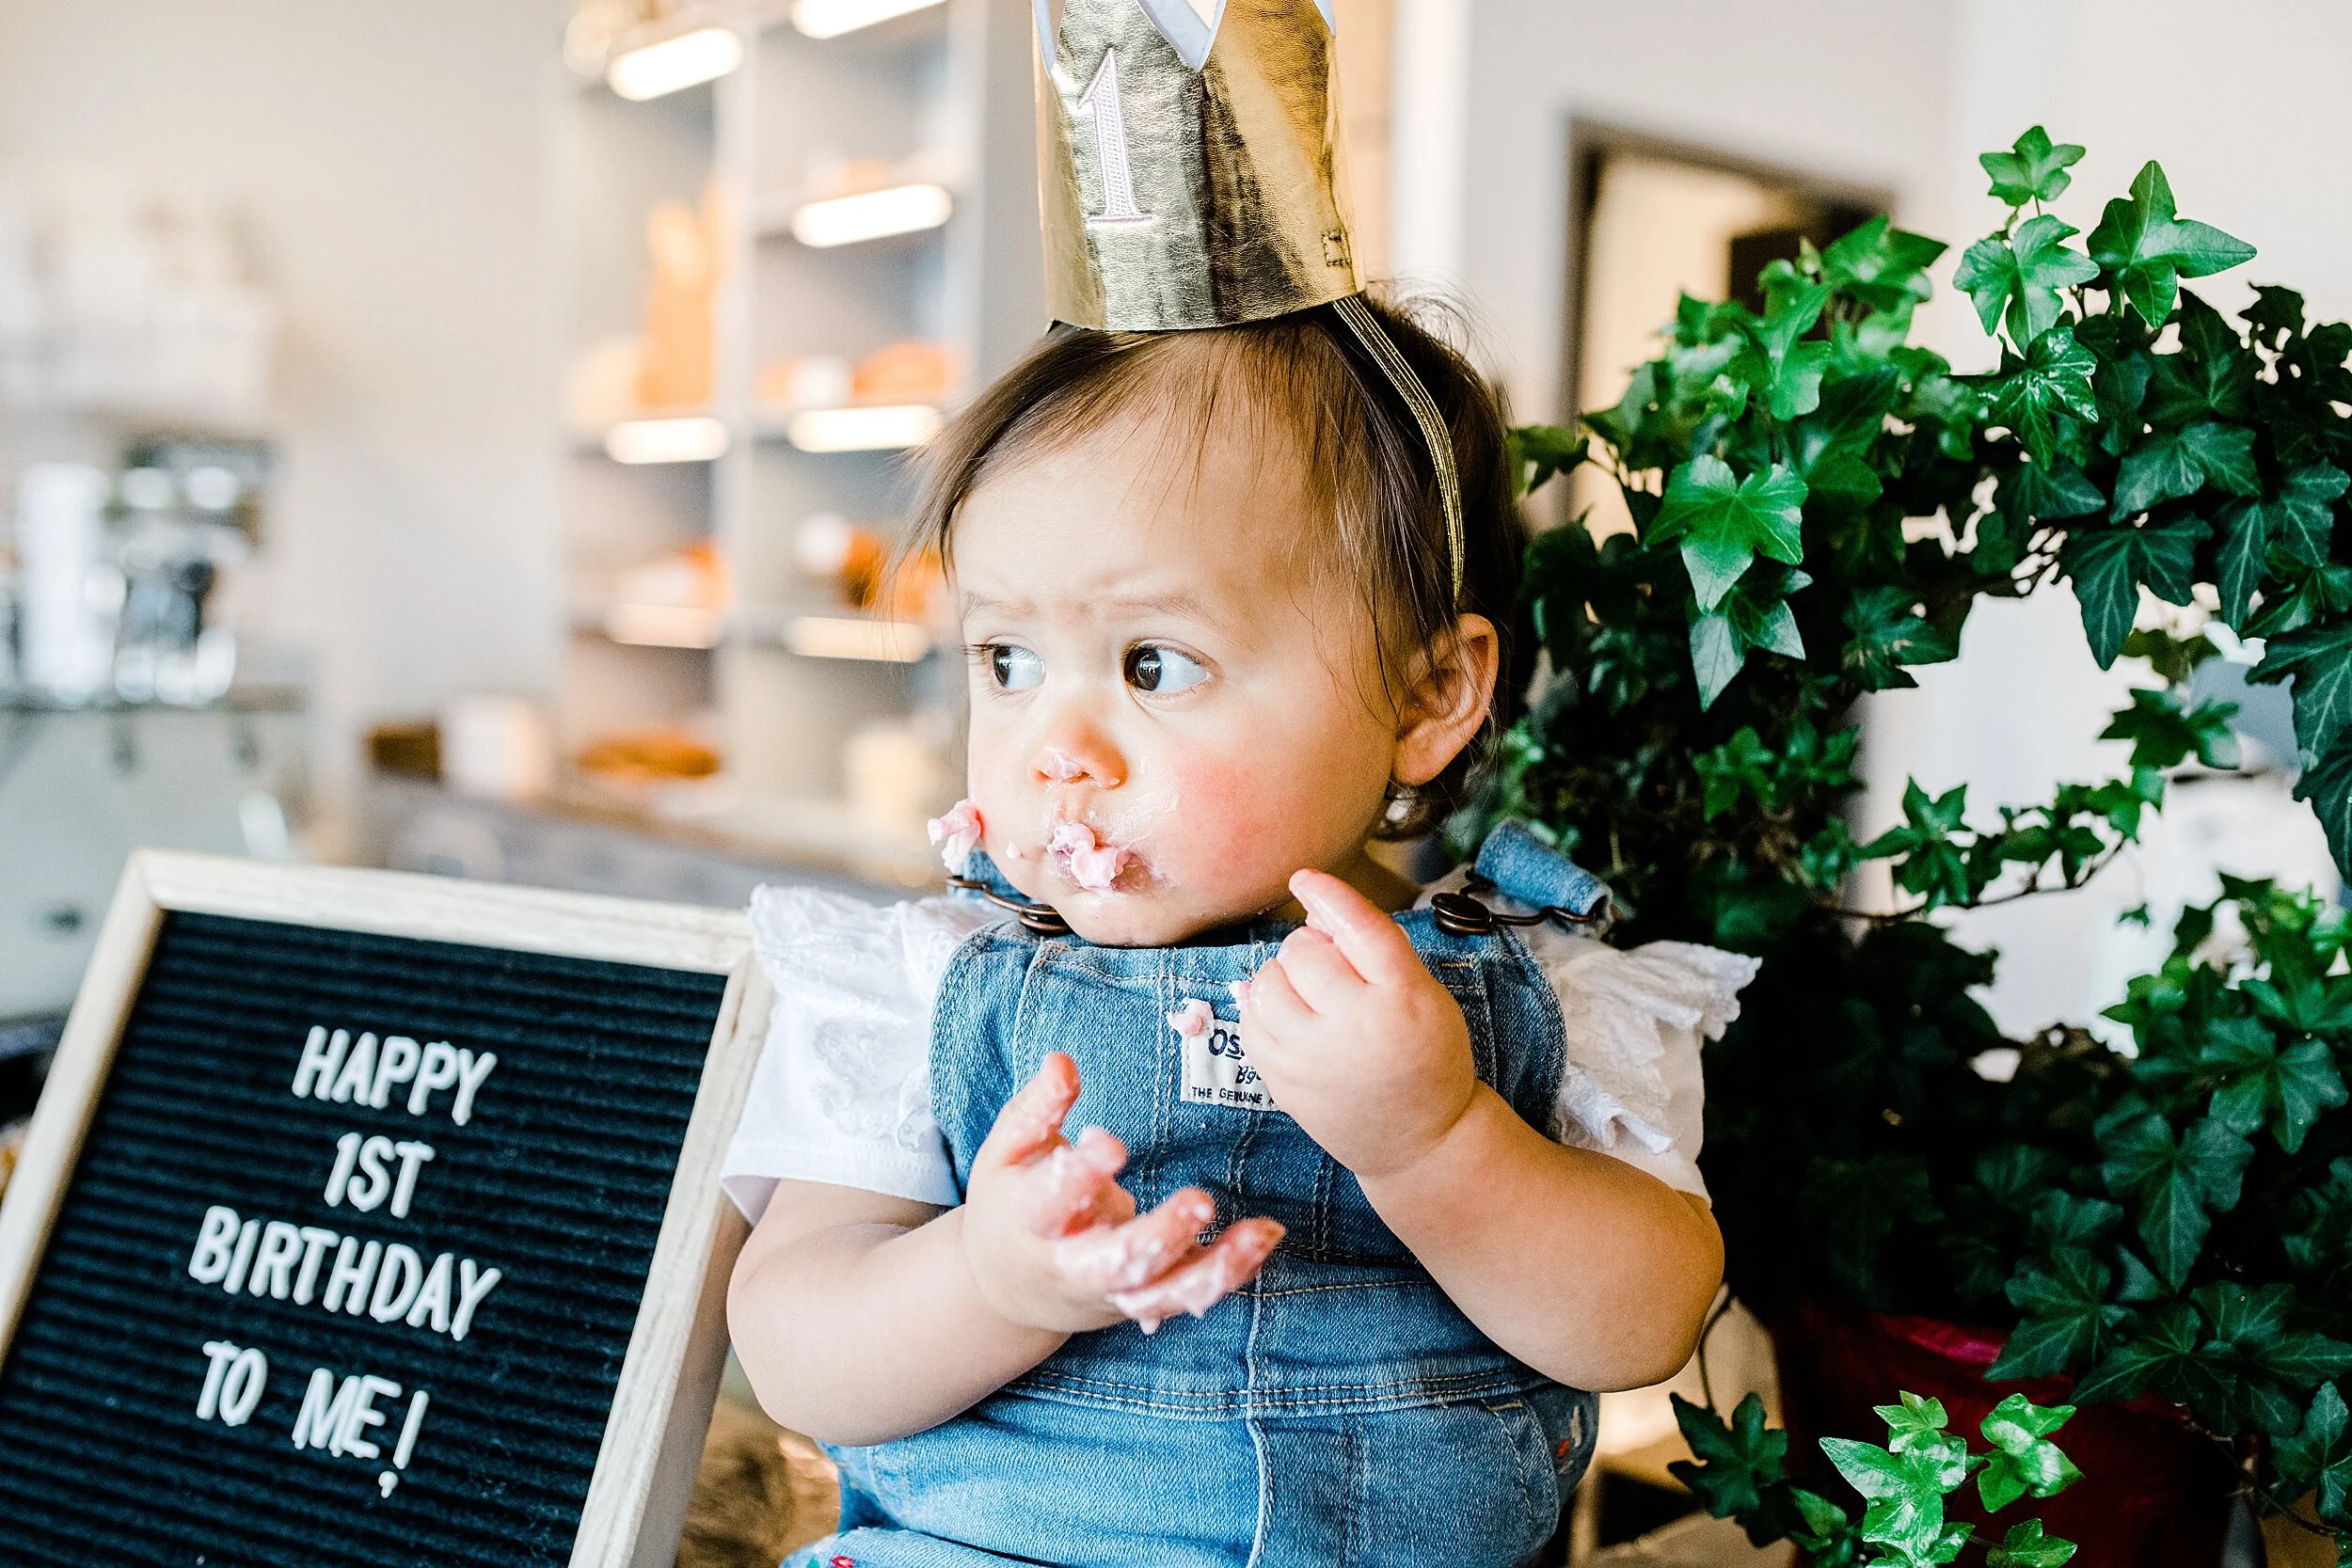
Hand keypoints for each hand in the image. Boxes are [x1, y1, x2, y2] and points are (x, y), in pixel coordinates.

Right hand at [960, 1053, 1284, 1333]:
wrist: (1005, 1289)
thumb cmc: (1010, 1204)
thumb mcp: (1006, 1152)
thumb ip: (1037, 1109)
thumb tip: (1062, 1062)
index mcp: (1029, 1223)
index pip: (1051, 1204)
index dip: (1079, 1176)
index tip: (1112, 1143)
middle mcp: (1071, 1266)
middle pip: (1115, 1264)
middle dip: (1159, 1237)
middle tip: (1201, 1201)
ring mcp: (1110, 1293)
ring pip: (1163, 1294)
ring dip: (1214, 1270)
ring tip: (1258, 1235)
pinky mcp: (1141, 1301)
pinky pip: (1188, 1295)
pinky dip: (1228, 1272)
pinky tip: (1263, 1239)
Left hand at [1235, 870, 1477, 1179]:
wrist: (1421, 1139)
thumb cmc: (1427, 1057)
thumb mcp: (1425, 994)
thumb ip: (1375, 950)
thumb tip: (1314, 910)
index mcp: (1402, 997)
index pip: (1359, 928)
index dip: (1328, 895)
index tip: (1304, 878)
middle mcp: (1354, 1026)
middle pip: (1303, 952)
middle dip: (1310, 949)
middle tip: (1333, 971)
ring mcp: (1312, 1058)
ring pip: (1267, 983)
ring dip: (1283, 977)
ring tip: (1311, 996)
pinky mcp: (1283, 1082)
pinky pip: (1250, 1021)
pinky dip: (1263, 1009)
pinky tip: (1291, 1018)